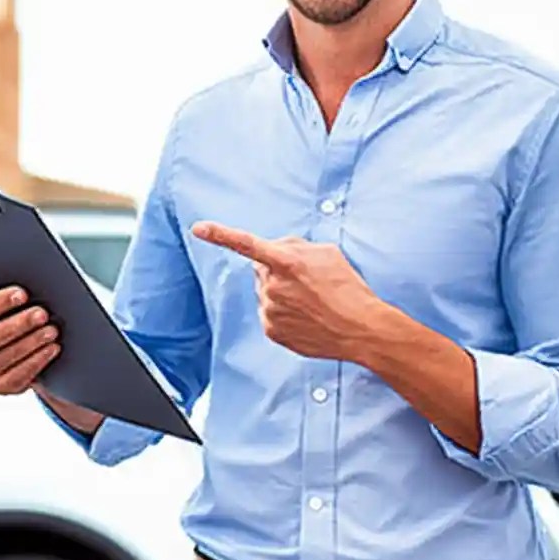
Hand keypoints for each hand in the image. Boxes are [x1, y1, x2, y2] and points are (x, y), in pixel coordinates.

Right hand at [0, 285, 60, 394]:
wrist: (17, 355)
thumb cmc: (12, 323)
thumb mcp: (6, 311)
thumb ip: (11, 302)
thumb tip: (32, 291)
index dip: (1, 302)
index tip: (23, 294)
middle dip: (20, 323)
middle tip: (42, 314)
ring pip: (8, 356)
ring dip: (32, 342)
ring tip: (51, 331)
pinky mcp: (0, 387)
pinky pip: (19, 376)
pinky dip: (37, 361)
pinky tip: (51, 349)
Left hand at [192, 221, 386, 361]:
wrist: (360, 329)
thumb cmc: (348, 288)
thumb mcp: (326, 253)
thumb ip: (294, 245)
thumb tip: (275, 249)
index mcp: (286, 262)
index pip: (246, 244)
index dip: (220, 234)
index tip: (198, 228)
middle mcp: (273, 286)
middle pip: (261, 269)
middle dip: (276, 269)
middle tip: (305, 279)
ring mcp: (270, 310)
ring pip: (265, 292)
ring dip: (280, 291)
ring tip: (310, 300)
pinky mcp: (272, 331)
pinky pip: (269, 313)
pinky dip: (283, 312)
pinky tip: (306, 315)